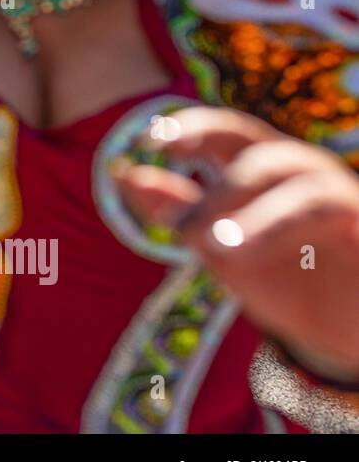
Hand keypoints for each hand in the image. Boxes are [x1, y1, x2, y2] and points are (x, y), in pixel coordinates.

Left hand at [116, 107, 358, 380]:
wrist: (358, 333)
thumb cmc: (294, 285)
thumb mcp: (226, 252)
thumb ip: (181, 213)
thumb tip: (126, 174)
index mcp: (265, 175)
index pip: (225, 133)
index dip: (190, 127)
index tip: (150, 139)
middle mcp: (302, 173)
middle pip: (252, 140)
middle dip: (207, 145)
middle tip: (167, 174)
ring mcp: (336, 191)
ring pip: (285, 168)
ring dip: (236, 197)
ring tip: (201, 239)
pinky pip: (321, 204)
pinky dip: (272, 223)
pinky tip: (234, 250)